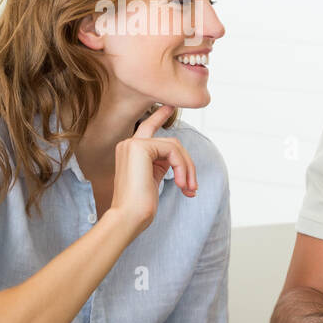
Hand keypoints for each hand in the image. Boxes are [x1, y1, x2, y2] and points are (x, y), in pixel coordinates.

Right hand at [110, 105, 197, 232]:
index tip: (170, 105)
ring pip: (175, 146)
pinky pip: (173, 151)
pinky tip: (182, 185)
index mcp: (130, 151)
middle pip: (171, 142)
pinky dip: (183, 168)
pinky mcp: (140, 147)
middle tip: (193, 188)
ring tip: (188, 189)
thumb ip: (161, 164)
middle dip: (187, 164)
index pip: (148, 128)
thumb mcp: (152, 179)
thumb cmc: (140, 205)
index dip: (160, 115)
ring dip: (187, 169)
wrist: (128, 217)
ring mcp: (133, 144)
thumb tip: (178, 159)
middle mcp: (128, 144)